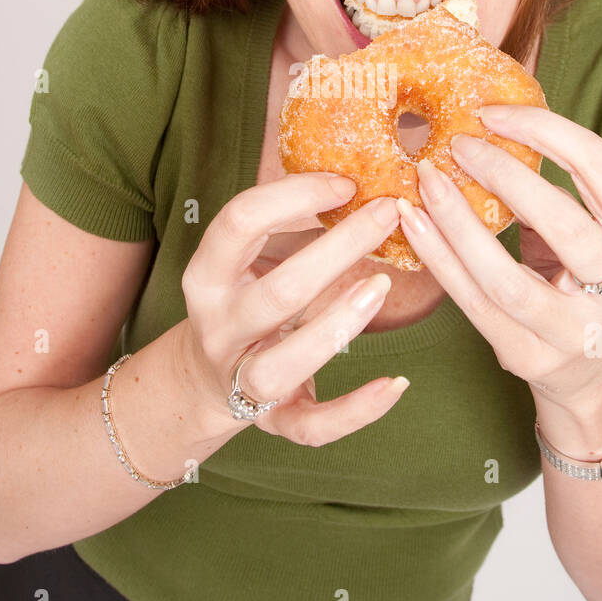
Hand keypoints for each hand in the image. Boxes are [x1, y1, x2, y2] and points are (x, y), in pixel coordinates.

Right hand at [179, 173, 406, 443]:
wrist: (204, 380)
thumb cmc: (245, 297)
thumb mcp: (250, 256)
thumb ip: (291, 222)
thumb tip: (362, 175)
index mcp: (208, 276)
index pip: (238, 223)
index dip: (293, 196)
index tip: (347, 182)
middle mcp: (219, 329)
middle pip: (277, 293)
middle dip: (336, 250)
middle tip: (387, 214)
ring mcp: (242, 379)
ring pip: (284, 364)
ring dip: (338, 325)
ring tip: (383, 285)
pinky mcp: (274, 420)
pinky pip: (313, 425)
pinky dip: (357, 410)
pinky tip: (397, 383)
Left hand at [396, 104, 601, 409]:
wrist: (593, 378)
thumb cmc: (581, 285)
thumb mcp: (590, 235)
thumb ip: (557, 191)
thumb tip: (488, 126)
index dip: (548, 131)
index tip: (494, 112)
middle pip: (565, 225)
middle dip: (506, 175)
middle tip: (458, 144)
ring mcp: (572, 333)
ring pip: (508, 279)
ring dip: (458, 223)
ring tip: (425, 181)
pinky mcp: (527, 358)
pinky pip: (473, 305)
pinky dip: (437, 259)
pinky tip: (412, 223)